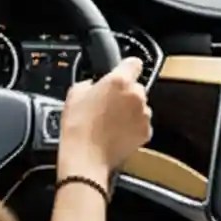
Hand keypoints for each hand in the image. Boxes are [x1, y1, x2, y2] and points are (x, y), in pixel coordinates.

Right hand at [57, 57, 152, 179]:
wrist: (85, 158)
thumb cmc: (78, 127)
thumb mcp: (75, 94)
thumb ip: (89, 82)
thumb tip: (93, 84)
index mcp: (119, 80)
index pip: (134, 62)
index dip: (127, 68)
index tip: (123, 72)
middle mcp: (136, 95)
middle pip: (136, 87)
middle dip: (125, 94)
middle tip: (108, 106)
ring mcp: (143, 114)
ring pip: (140, 106)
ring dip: (129, 111)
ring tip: (110, 123)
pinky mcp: (146, 132)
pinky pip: (141, 124)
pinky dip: (133, 127)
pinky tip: (116, 134)